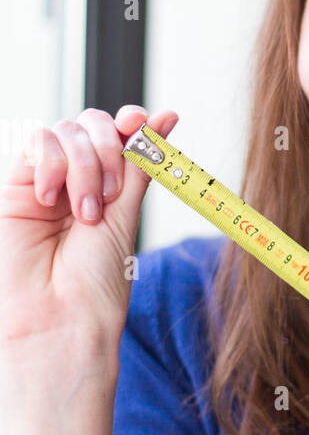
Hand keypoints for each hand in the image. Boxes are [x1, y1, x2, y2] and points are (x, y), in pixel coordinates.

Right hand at [0, 105, 178, 352]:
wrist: (62, 315)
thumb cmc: (96, 280)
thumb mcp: (126, 214)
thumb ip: (139, 164)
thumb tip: (165, 118)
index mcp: (110, 187)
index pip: (118, 133)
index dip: (131, 121)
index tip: (141, 123)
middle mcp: (78, 180)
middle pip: (92, 124)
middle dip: (109, 148)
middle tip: (112, 194)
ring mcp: (47, 181)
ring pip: (66, 131)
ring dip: (84, 166)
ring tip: (84, 213)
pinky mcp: (16, 185)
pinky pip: (36, 143)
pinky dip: (52, 165)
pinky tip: (51, 201)